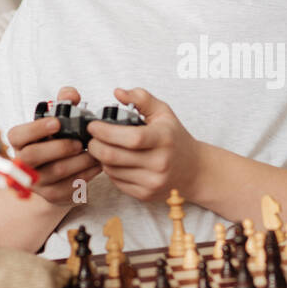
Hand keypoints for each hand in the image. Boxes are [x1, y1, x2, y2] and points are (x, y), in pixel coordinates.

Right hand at [3, 86, 101, 206]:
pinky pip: (68, 187)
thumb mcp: (57, 120)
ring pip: (55, 172)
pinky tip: (96, 165)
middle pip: (34, 156)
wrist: (56, 174)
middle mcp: (22, 164)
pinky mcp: (51, 195)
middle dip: (60, 147)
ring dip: (79, 161)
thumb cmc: (56, 141)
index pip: (17, 135)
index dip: (35, 129)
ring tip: (95, 152)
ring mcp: (35, 182)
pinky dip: (86, 175)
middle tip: (79, 142)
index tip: (56, 122)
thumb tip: (71, 95)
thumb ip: (63, 103)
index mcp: (19, 142)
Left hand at [86, 87, 204, 202]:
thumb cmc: (175, 138)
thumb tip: (118, 93)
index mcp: (164, 139)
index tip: (94, 126)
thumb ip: (141, 98)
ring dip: (101, 158)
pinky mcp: (145, 194)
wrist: (194, 170)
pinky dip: (110, 170)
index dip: (106, 132)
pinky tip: (115, 161)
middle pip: (113, 156)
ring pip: (111, 170)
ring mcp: (152, 181)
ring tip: (104, 148)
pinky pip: (116, 182)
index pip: (130, 138)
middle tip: (92, 138)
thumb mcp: (163, 112)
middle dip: (95, 145)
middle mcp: (160, 163)